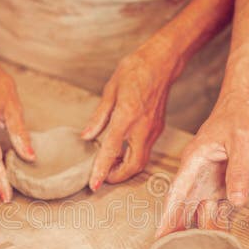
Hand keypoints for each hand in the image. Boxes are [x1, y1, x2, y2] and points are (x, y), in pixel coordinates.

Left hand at [82, 37, 177, 189]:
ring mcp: (153, 130)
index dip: (101, 170)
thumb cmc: (135, 71)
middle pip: (133, 165)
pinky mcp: (157, 129)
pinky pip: (145, 151)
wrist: (161, 62)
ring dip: (125, 169)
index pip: (111, 150)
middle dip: (117, 176)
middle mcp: (142, 128)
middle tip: (102, 176)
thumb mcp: (110, 91)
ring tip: (110, 164)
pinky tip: (121, 151)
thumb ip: (99, 117)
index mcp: (126, 116)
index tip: (94, 185)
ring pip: (141, 161)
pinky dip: (132, 158)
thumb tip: (86, 136)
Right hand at [156, 96, 248, 236]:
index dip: (167, 216)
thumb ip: (239, 171)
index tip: (159, 237)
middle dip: (178, 231)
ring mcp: (209, 181)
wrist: (245, 104)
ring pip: (201, 212)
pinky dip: (219, 224)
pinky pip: (219, 209)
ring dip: (201, 231)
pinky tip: (220, 241)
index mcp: (193, 162)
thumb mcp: (243, 140)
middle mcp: (197, 175)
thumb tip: (237, 201)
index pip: (176, 194)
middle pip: (183, 208)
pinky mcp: (223, 184)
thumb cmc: (240, 116)